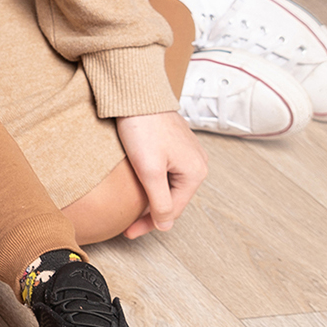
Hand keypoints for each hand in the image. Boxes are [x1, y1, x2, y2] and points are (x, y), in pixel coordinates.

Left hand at [114, 110, 207, 236]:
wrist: (137, 94)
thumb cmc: (143, 128)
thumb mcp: (149, 170)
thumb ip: (160, 201)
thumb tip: (165, 225)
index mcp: (195, 173)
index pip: (173, 210)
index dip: (149, 224)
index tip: (128, 232)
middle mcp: (197, 163)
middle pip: (172, 198)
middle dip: (151, 211)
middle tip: (128, 223)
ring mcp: (188, 152)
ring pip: (169, 184)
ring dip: (152, 196)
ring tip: (132, 206)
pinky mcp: (175, 143)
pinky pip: (166, 170)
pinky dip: (153, 180)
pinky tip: (138, 182)